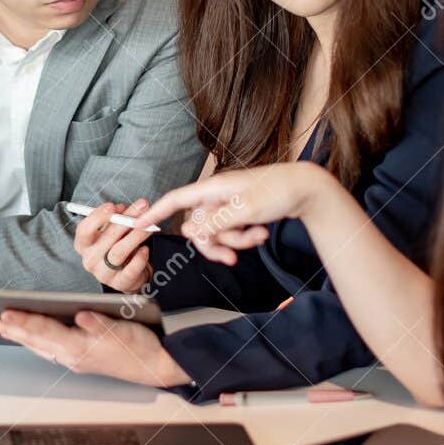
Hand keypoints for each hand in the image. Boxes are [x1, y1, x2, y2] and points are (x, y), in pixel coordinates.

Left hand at [0, 308, 189, 387]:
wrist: (155, 367)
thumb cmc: (139, 347)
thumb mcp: (121, 331)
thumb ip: (98, 323)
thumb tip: (80, 317)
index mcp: (79, 347)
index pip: (44, 330)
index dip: (23, 320)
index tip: (4, 313)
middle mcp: (72, 356)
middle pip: (34, 340)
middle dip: (10, 330)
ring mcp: (74, 360)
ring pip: (38, 346)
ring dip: (18, 336)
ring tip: (1, 328)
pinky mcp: (80, 360)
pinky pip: (48, 350)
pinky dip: (34, 342)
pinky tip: (29, 338)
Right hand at [73, 199, 154, 292]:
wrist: (127, 272)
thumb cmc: (116, 246)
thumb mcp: (112, 230)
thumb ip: (116, 217)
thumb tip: (124, 209)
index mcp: (83, 245)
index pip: (84, 230)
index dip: (97, 217)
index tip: (112, 206)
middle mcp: (90, 260)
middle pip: (106, 238)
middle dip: (125, 220)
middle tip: (141, 209)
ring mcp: (103, 274)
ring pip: (119, 252)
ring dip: (136, 236)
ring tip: (148, 227)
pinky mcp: (119, 283)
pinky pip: (130, 269)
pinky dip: (140, 257)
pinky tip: (145, 249)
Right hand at [137, 162, 329, 264]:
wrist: (306, 188)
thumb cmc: (277, 192)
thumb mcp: (245, 211)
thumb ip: (214, 223)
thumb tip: (188, 232)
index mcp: (212, 189)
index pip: (175, 200)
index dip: (155, 212)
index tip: (137, 224)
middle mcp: (217, 196)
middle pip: (198, 227)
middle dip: (216, 244)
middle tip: (234, 256)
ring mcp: (228, 205)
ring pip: (216, 233)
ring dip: (235, 242)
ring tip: (258, 236)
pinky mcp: (240, 212)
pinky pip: (231, 231)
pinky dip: (244, 237)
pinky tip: (260, 232)